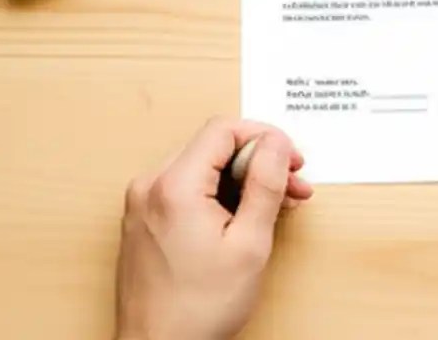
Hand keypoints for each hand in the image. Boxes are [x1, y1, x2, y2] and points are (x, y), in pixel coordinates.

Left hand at [115, 118, 314, 339]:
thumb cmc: (198, 309)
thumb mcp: (250, 243)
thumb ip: (265, 185)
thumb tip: (275, 143)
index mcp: (174, 186)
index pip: (224, 130)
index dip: (266, 138)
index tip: (291, 161)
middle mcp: (150, 186)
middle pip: (214, 147)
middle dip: (260, 162)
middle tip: (293, 186)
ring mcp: (143, 203)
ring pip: (204, 168)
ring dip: (244, 180)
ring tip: (276, 206)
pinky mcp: (145, 219)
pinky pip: (188, 189)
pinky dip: (221, 195)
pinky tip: (246, 217)